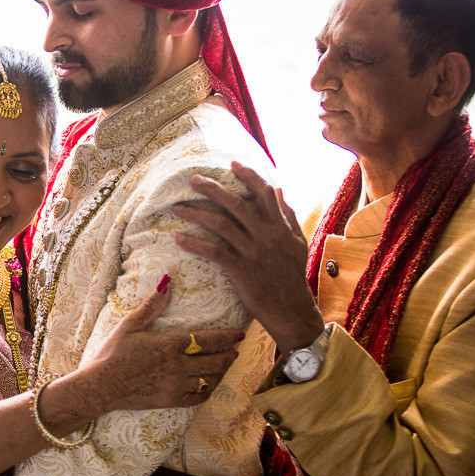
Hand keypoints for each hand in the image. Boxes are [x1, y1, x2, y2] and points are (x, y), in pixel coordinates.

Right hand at [70, 280, 241, 412]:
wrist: (102, 386)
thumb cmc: (114, 353)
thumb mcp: (130, 325)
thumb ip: (152, 306)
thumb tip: (167, 283)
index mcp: (170, 344)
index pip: (207, 340)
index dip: (226, 337)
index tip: (239, 334)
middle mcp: (178, 366)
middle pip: (215, 361)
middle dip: (229, 355)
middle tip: (235, 349)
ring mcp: (177, 385)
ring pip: (210, 379)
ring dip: (222, 371)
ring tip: (226, 364)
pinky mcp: (172, 400)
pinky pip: (199, 396)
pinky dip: (209, 389)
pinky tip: (210, 384)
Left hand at [173, 162, 324, 350]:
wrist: (292, 310)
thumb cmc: (293, 277)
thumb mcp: (297, 243)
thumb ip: (288, 215)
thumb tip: (280, 189)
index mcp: (280, 227)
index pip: (265, 193)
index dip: (248, 176)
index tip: (232, 165)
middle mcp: (266, 235)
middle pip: (237, 203)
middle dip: (213, 188)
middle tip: (193, 179)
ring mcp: (253, 252)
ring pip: (221, 224)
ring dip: (197, 214)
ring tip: (177, 207)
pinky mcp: (240, 270)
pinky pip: (214, 252)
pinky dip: (195, 244)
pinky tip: (178, 238)